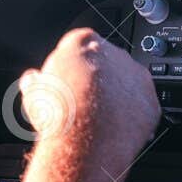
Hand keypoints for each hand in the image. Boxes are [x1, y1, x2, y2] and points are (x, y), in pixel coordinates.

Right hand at [19, 28, 159, 176]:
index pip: (79, 46)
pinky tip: (115, 130)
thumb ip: (35, 80)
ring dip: (116, 97)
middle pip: (106, 62)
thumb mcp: (33, 93)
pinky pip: (141, 108)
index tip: (67, 82)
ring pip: (126, 84)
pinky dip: (131, 117)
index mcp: (84, 42)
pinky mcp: (150, 101)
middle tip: (82, 103)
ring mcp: (135, 77)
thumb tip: (31, 80)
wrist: (85, 139)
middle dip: (97, 80)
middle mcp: (115, 53)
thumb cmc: (58, 112)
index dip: (71, 67)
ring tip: (98, 120)